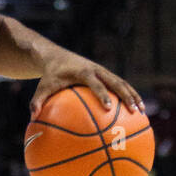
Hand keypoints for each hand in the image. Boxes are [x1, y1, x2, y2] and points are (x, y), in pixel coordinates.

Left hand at [30, 53, 144, 117]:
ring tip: (142, 112)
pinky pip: (121, 85)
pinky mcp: (106, 75)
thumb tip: (32, 117)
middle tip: (135, 110)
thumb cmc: (50, 75)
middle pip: (116, 82)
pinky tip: (136, 110)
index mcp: (83, 72)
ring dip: (134, 96)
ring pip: (123, 83)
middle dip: (127, 96)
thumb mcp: (42, 87)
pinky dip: (130, 95)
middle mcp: (96, 70)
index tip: (108, 108)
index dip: (102, 95)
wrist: (57, 57)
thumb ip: (37, 101)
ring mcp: (103, 72)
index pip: (95, 84)